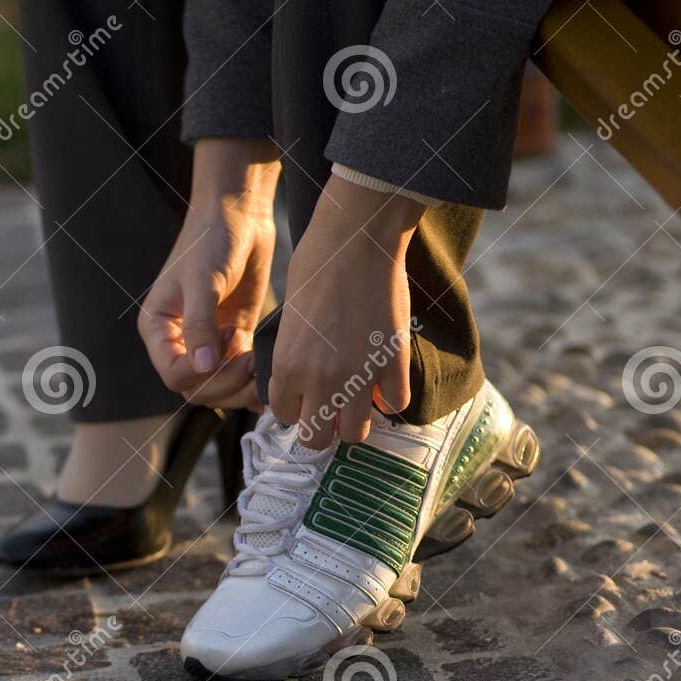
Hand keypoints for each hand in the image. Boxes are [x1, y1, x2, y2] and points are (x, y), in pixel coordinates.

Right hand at [140, 139, 278, 408]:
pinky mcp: (233, 338)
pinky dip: (253, 381)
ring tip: (260, 364)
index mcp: (158, 329)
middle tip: (250, 360)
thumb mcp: (203, 280)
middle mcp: (178, 341)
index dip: (200, 373)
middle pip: (196, 388)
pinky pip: (238, 372)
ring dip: (241, 386)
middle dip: (225, 383)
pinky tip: (268, 379)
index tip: (229, 339)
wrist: (238, 214)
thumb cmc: (211, 239)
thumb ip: (200, 325)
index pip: (173, 373)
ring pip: (219, 387)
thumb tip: (203, 367)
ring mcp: (206, 342)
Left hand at [268, 175, 425, 447]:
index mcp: (287, 368)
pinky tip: (384, 381)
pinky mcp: (394, 362)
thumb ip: (295, 358)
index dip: (295, 408)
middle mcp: (320, 381)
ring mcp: (359, 375)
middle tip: (331, 407)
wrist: (356, 240)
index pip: (285, 416)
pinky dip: (390, 397)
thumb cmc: (315, 269)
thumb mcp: (289, 321)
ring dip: (356, 419)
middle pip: (318, 439)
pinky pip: (396, 403)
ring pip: (356, 433)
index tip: (305, 395)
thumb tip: (304, 382)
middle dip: (322, 427)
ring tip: (358, 400)